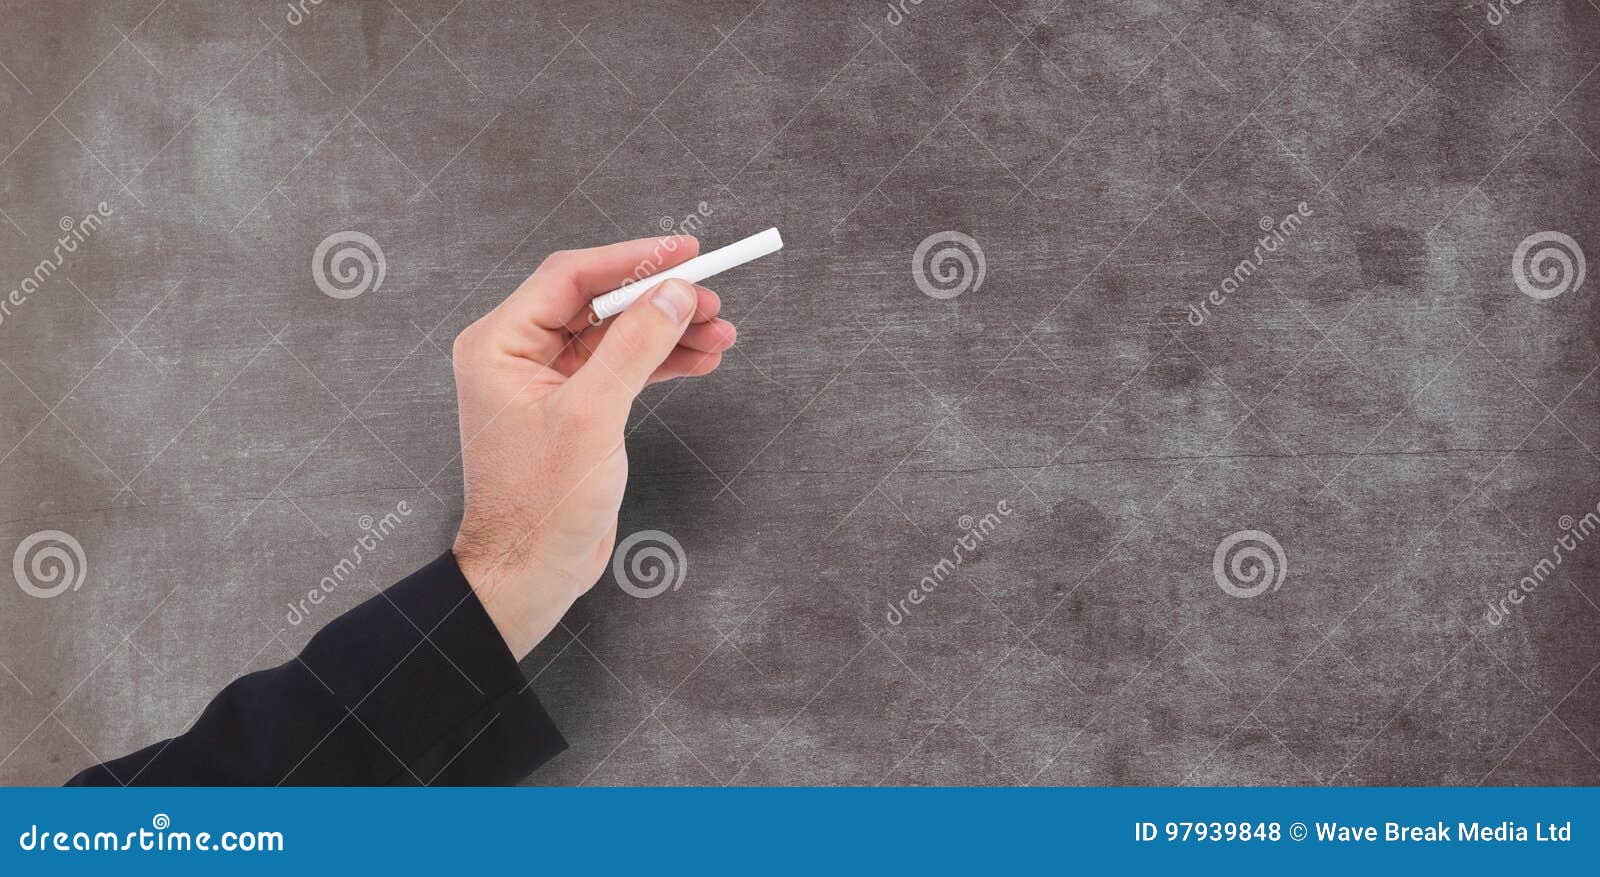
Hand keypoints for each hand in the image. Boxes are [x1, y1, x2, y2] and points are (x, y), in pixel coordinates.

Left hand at [449, 236, 736, 658]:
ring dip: (667, 331)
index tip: (686, 252)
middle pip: (598, 302)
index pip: (572, 277)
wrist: (529, 574)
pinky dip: (659, 362)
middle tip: (712, 299)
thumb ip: (635, 347)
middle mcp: (516, 355)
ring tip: (720, 333)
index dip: (633, 260)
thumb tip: (674, 293)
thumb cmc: (540, 507)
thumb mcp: (592, 417)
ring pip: (615, 334)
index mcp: (499, 344)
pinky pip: (619, 368)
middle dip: (658, 299)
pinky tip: (700, 359)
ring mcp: (544, 382)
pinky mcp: (571, 409)